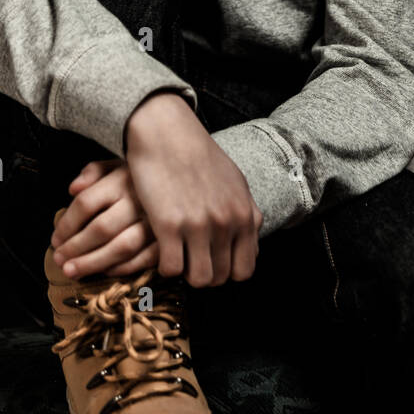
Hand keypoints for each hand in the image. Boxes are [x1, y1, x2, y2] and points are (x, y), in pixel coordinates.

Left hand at [50, 157, 158, 278]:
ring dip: (94, 262)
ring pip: (122, 247)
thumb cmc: (145, 174)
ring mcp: (157, 220)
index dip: (66, 224)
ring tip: (73, 271)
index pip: (86, 203)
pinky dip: (123, 267)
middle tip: (59, 261)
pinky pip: (145, 258)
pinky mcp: (170, 237)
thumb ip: (94, 171)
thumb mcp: (119, 162)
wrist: (186, 175)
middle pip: (101, 228)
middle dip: (75, 248)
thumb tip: (72, 190)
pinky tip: (106, 270)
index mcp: (122, 178)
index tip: (55, 239)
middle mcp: (139, 199)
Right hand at [125, 92, 262, 288]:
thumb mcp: (235, 182)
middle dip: (204, 274)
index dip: (227, 271)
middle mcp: (227, 223)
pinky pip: (171, 268)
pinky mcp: (169, 225)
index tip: (212, 261)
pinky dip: (165, 266)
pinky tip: (162, 249)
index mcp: (245, 215)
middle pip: (220, 278)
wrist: (167, 134)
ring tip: (177, 256)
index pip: (245, 270)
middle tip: (190, 259)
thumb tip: (251, 236)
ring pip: (198, 279)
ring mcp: (199, 225)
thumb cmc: (199, 156)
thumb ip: (245, 212)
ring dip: (186, 273)